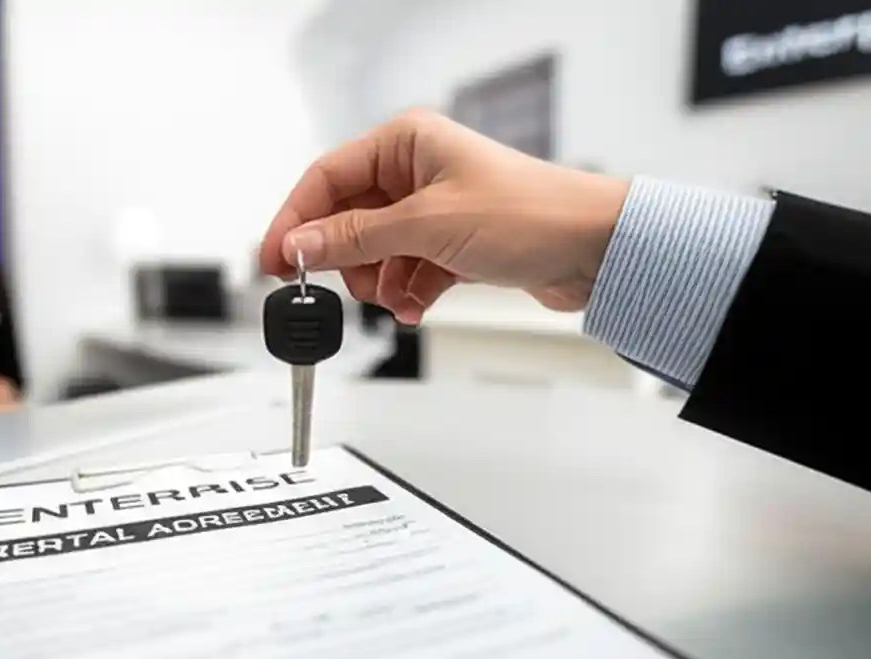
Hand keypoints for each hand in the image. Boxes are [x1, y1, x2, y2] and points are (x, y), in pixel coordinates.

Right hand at [258, 109, 631, 322]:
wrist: (597, 249)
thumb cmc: (532, 214)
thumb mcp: (427, 226)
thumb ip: (354, 237)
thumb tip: (297, 244)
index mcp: (406, 143)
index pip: (326, 178)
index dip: (294, 221)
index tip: (273, 261)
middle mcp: (416, 170)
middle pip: (346, 219)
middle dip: (348, 260)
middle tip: (352, 286)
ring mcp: (434, 209)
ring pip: (375, 251)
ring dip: (381, 282)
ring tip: (401, 296)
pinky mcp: (452, 243)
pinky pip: (405, 270)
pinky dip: (407, 291)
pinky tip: (418, 304)